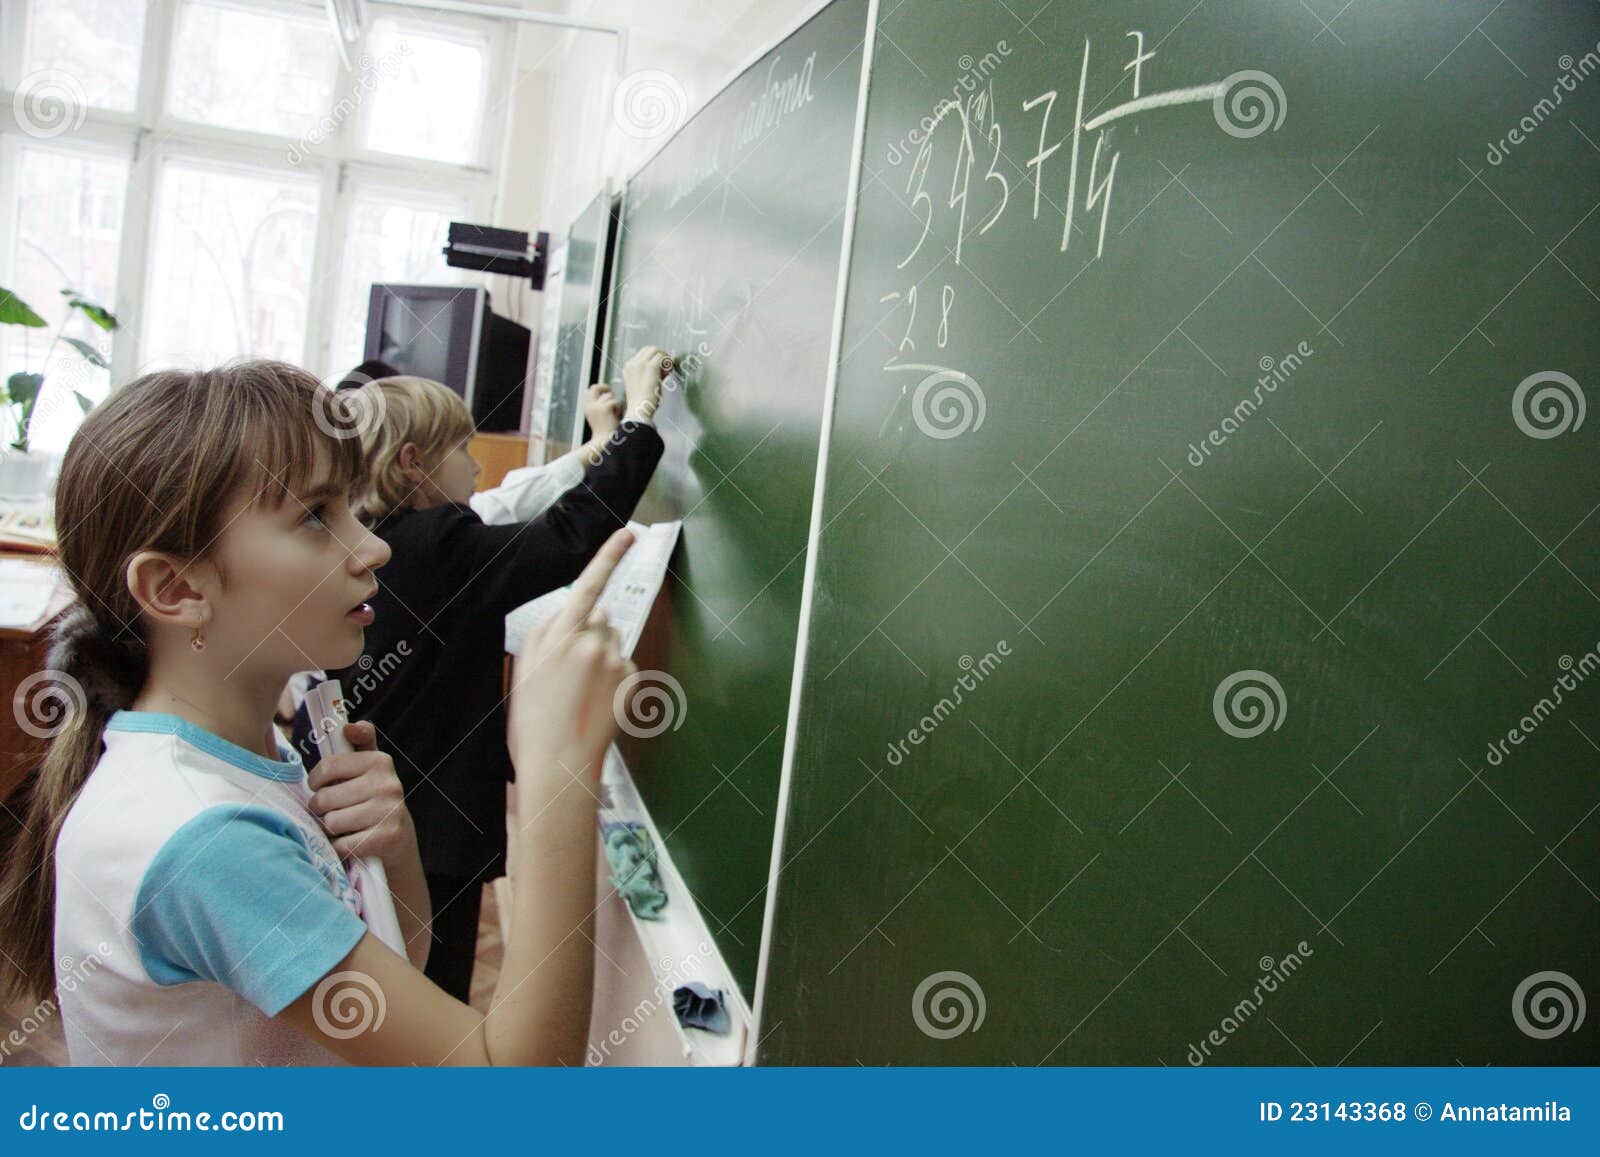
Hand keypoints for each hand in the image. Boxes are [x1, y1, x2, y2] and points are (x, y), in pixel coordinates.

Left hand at [306, 720, 415, 864]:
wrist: (399, 837)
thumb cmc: (373, 797)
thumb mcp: (369, 766)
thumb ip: (360, 741)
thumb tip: (348, 727)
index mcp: (379, 761)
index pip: (327, 768)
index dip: (316, 781)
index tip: (321, 786)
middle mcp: (388, 784)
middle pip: (324, 799)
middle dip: (322, 808)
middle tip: (334, 810)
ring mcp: (389, 811)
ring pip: (331, 822)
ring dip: (331, 828)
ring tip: (344, 825)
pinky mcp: (387, 838)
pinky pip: (342, 844)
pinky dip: (340, 847)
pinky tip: (351, 841)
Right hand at [507, 529, 636, 793]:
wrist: (558, 764)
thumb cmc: (532, 720)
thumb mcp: (524, 667)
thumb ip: (547, 632)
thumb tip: (572, 614)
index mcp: (560, 636)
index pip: (589, 585)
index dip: (609, 556)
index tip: (627, 534)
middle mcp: (592, 643)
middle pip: (600, 617)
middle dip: (589, 631)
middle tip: (569, 670)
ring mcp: (615, 662)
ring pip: (613, 640)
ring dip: (601, 653)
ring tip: (580, 689)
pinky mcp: (632, 680)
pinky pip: (624, 664)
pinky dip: (613, 676)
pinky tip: (595, 700)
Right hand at [581, 382, 620, 439]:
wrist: (605, 442)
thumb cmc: (605, 432)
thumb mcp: (600, 416)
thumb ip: (601, 405)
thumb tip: (609, 394)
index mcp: (587, 408)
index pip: (588, 391)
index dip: (598, 389)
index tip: (606, 392)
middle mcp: (589, 405)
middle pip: (594, 387)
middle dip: (604, 387)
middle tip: (611, 393)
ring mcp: (596, 406)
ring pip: (609, 396)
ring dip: (614, 403)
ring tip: (614, 415)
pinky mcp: (604, 408)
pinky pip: (615, 402)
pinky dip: (618, 409)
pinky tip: (616, 417)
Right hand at [621, 346, 669, 421]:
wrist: (639, 409)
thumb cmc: (641, 403)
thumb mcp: (639, 386)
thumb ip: (646, 376)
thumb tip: (660, 372)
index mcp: (628, 368)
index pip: (642, 354)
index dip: (653, 358)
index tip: (660, 368)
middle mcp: (633, 364)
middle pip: (648, 349)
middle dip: (659, 354)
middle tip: (666, 365)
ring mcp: (641, 364)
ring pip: (656, 350)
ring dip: (664, 357)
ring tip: (668, 369)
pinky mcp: (651, 367)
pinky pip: (662, 357)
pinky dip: (667, 362)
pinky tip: (669, 371)